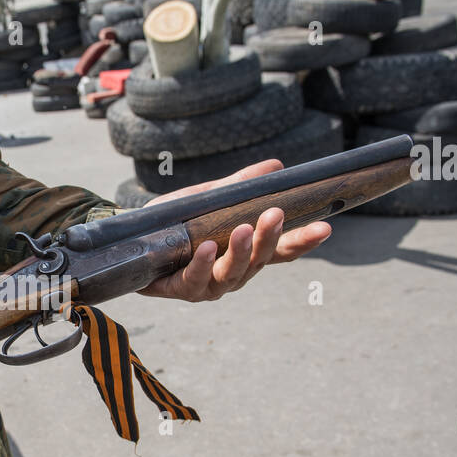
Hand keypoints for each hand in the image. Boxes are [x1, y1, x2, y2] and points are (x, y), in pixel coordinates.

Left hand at [138, 159, 332, 301]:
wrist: (132, 239)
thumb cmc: (176, 222)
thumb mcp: (209, 199)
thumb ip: (240, 186)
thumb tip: (276, 166)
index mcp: (246, 254)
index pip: (282, 251)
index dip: (304, 241)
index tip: (325, 227)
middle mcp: (233, 274)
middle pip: (260, 261)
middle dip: (269, 238)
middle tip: (274, 214)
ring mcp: (209, 286)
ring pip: (232, 274)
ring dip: (240, 252)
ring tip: (243, 229)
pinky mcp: (181, 289)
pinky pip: (196, 280)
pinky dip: (204, 264)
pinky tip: (208, 248)